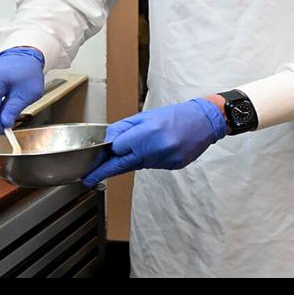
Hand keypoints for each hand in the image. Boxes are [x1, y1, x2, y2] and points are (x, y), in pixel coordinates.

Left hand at [82, 98, 228, 187]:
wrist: (205, 121)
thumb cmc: (176, 115)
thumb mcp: (146, 116)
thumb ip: (124, 128)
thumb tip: (107, 139)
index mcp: (147, 133)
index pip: (118, 149)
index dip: (112, 149)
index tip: (101, 155)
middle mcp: (156, 149)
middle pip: (123, 164)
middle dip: (105, 171)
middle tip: (88, 179)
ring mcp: (165, 160)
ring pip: (138, 165)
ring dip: (134, 159)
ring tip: (145, 146)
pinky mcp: (173, 166)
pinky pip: (152, 166)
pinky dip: (150, 159)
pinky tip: (160, 148)